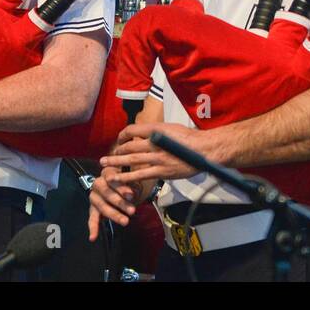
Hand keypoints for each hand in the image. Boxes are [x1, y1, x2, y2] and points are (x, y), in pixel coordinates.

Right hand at [87, 165, 145, 240]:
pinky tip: (93, 237)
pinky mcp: (92, 208)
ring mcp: (94, 196)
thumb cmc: (127, 181)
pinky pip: (92, 218)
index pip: (112, 179)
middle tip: (132, 211)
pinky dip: (93, 228)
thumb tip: (132, 193)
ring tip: (125, 221)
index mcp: (107, 172)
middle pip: (107, 193)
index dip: (121, 187)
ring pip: (102, 206)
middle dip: (120, 203)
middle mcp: (97, 183)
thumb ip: (131, 184)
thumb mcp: (131, 178)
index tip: (131, 195)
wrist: (118, 186)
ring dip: (114, 215)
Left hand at [98, 122, 216, 185]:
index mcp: (156, 130)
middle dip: (116, 152)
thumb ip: (156, 132)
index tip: (119, 140)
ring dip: (117, 165)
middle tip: (105, 157)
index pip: (132, 130)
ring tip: (106, 168)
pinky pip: (142, 175)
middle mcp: (155, 143)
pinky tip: (121, 181)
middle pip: (129, 147)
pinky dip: (130, 178)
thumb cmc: (190, 138)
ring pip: (132, 161)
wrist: (204, 150)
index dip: (123, 135)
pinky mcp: (162, 171)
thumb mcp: (170, 128)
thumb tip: (144, 135)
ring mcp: (158, 158)